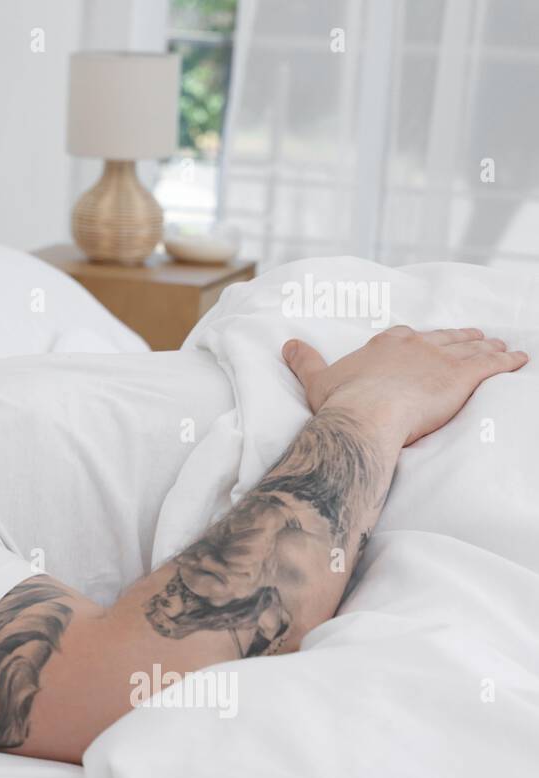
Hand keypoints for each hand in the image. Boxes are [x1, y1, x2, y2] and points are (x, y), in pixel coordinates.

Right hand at [282, 325, 528, 446]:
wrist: (365, 415)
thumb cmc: (341, 402)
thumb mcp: (317, 379)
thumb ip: (305, 360)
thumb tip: (287, 344)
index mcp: (385, 344)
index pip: (409, 337)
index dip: (422, 339)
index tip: (430, 339)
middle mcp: (417, 345)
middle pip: (445, 338)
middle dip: (462, 338)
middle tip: (476, 337)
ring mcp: (442, 358)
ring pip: (472, 348)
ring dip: (488, 346)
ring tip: (500, 346)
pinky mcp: (464, 376)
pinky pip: (493, 364)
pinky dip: (509, 360)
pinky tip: (520, 359)